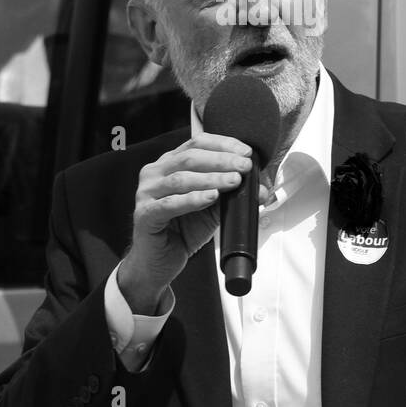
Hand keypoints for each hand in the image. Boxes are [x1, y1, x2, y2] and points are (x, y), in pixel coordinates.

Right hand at [118, 134, 272, 313]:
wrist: (159, 263)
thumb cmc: (183, 231)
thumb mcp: (213, 208)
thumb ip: (231, 194)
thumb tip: (261, 188)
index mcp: (169, 163)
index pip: (197, 143)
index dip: (223, 145)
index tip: (246, 152)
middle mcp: (154, 173)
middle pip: (190, 157)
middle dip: (222, 161)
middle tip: (244, 167)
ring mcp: (146, 193)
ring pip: (181, 178)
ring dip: (211, 178)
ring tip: (234, 181)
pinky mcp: (144, 214)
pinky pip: (170, 204)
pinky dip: (193, 199)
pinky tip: (211, 197)